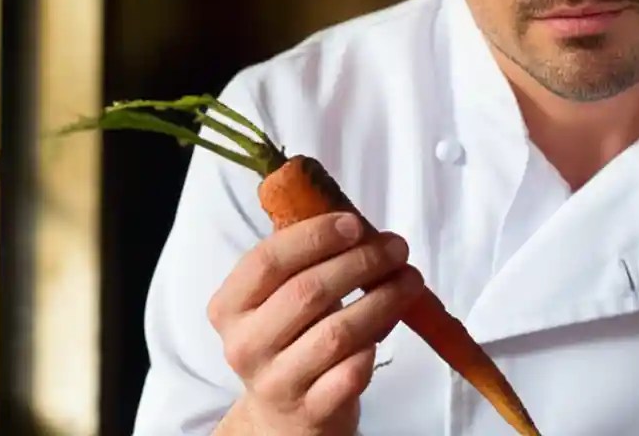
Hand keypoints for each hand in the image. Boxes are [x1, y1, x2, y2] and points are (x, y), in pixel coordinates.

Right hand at [207, 212, 423, 434]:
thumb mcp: (280, 300)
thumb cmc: (290, 339)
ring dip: (382, 300)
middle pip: (307, 292)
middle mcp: (245, 346)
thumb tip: (362, 229)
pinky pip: (351, 373)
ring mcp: (276, 382)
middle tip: (397, 249)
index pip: (267, 261)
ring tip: (409, 280)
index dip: (314, 237)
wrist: (286, 415)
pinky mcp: (311, 411)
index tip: (354, 224)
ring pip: (336, 333)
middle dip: (361, 263)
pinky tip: (386, 329)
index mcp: (229, 307)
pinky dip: (373, 347)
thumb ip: (308, 263)